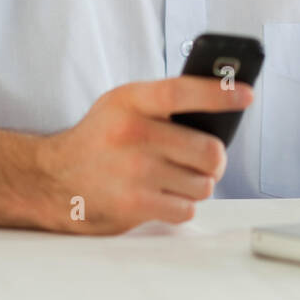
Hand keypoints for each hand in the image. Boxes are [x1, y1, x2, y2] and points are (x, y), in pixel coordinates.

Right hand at [35, 75, 253, 234]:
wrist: (53, 178)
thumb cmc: (100, 138)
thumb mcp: (124, 103)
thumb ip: (164, 102)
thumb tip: (221, 106)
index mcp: (131, 100)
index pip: (184, 91)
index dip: (220, 93)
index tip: (247, 95)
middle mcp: (132, 133)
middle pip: (208, 149)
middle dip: (215, 159)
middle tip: (208, 159)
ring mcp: (133, 171)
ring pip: (203, 183)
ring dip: (198, 184)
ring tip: (179, 177)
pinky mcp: (133, 204)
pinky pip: (186, 208)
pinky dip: (183, 205)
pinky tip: (166, 195)